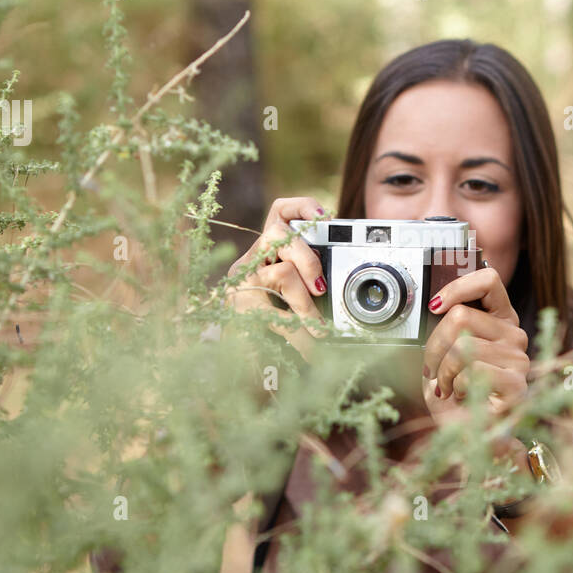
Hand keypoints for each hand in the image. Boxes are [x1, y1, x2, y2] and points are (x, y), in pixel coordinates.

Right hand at [224, 196, 328, 360]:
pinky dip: (301, 336)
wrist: (236, 366)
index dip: (302, 206)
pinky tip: (311, 351)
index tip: (326, 215)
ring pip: (283, 274)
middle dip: (307, 258)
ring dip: (306, 306)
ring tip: (320, 332)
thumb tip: (337, 285)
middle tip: (322, 288)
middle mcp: (249, 261)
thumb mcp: (292, 300)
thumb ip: (309, 284)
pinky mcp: (239, 308)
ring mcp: (241, 283)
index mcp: (265, 253)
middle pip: (279, 235)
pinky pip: (278, 315)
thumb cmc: (270, 328)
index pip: (279, 213)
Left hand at [421, 266, 529, 421]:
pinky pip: (472, 371)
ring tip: (449, 386)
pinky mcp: (516, 384)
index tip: (435, 305)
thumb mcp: (445, 352)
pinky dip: (457, 387)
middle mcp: (514, 335)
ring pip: (461, 346)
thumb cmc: (455, 393)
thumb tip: (435, 303)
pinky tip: (463, 397)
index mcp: (500, 320)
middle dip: (434, 345)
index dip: (458, 286)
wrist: (467, 435)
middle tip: (434, 368)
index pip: (489, 281)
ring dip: (443, 372)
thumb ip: (447, 325)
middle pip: (460, 316)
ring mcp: (518, 359)